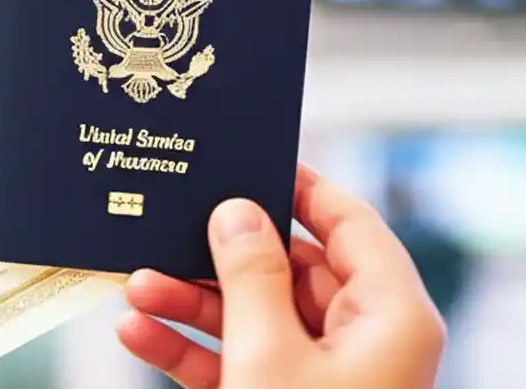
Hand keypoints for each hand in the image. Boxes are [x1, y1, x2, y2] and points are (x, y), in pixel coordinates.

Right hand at [117, 165, 444, 387]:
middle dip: (220, 257)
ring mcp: (327, 378)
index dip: (301, 187)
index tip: (251, 157)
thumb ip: (250, 276)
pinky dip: (193, 351)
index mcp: (391, 316)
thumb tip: (238, 212)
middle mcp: (366, 340)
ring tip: (135, 286)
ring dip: (194, 303)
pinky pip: (241, 362)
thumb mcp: (269, 356)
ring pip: (257, 317)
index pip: (350, 224)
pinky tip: (139, 335)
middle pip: (290, 271)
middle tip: (169, 227)